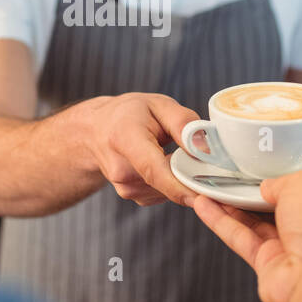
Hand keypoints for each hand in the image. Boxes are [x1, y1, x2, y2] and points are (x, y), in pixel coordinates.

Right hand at [81, 93, 199, 207]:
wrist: (95, 130)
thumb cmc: (128, 114)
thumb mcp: (158, 104)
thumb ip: (183, 122)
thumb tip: (206, 148)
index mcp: (125, 139)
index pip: (153, 170)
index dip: (179, 186)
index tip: (203, 196)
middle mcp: (121, 170)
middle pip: (168, 181)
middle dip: (191, 173)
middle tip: (197, 152)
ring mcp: (125, 187)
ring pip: (169, 189)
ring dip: (180, 174)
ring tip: (169, 150)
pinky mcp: (133, 196)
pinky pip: (164, 192)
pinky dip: (171, 180)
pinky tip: (162, 162)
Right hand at [192, 170, 301, 301]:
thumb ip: (282, 179)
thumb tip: (266, 187)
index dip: (288, 173)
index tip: (264, 160)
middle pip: (279, 203)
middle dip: (254, 189)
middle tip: (230, 172)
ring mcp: (293, 247)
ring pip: (255, 220)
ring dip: (231, 203)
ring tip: (209, 184)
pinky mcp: (270, 264)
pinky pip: (241, 238)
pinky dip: (222, 222)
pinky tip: (204, 205)